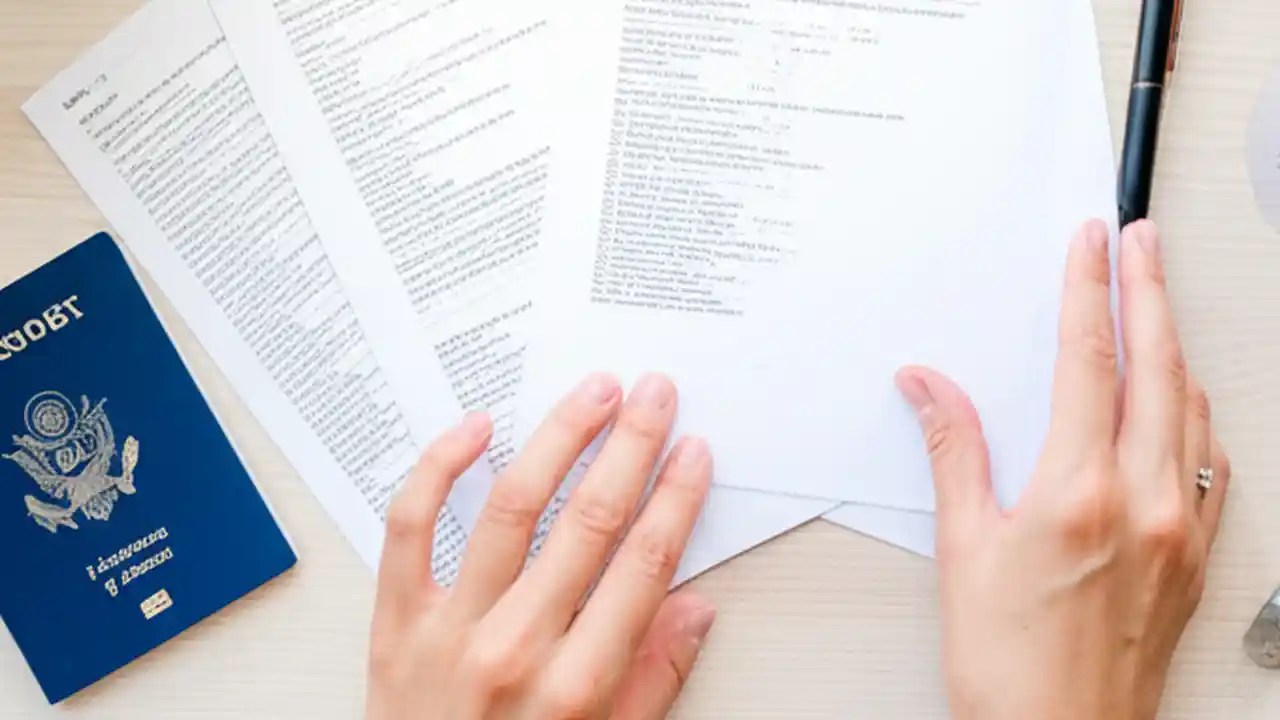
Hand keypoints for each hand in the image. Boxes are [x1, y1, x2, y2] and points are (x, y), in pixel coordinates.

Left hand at [366, 374, 715, 719]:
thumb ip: (653, 681)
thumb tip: (696, 607)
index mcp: (578, 685)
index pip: (644, 565)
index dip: (676, 498)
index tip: (693, 451)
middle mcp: (517, 647)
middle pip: (589, 522)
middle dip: (631, 447)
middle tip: (654, 394)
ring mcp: (450, 628)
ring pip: (511, 508)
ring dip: (558, 439)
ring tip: (591, 394)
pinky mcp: (395, 619)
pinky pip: (409, 526)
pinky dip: (438, 468)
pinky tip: (476, 428)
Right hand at [899, 220, 1229, 719]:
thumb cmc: (1008, 664)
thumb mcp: (964, 551)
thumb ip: (954, 453)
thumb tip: (928, 386)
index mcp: (1079, 491)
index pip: (1090, 361)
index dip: (1089, 291)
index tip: (1091, 245)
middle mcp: (1145, 501)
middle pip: (1158, 367)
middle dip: (1151, 291)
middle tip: (1143, 242)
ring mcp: (1182, 528)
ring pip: (1191, 409)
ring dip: (1177, 347)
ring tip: (1162, 304)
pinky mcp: (1197, 557)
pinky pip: (1210, 462)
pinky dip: (1196, 415)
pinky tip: (1182, 405)